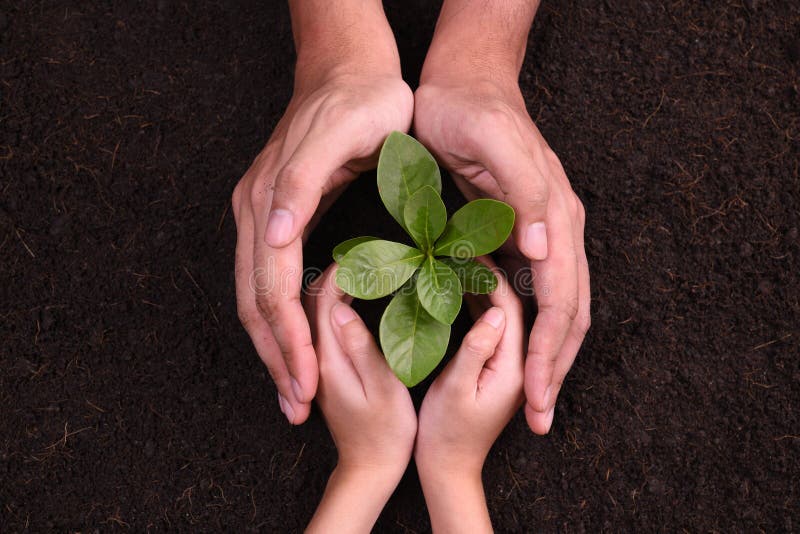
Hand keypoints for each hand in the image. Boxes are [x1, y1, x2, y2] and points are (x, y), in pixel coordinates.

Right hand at [232, 0, 412, 422]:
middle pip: (255, 302)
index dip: (288, 341)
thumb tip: (270, 237)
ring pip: (256, 296)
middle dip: (278, 358)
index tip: (306, 384)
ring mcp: (261, 213)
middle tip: (298, 407)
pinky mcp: (276, 213)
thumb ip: (299, 184)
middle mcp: (256, 212)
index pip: (271, 289)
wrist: (349, 64)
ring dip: (275, 347)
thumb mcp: (342, 134)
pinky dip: (280, 318)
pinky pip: (269, 278)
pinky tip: (294, 343)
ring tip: (294, 390)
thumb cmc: (361, 100)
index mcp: (270, 200)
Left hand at [303, 265, 416, 532]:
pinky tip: (353, 297)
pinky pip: (323, 326)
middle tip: (365, 250)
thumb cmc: (386, 432)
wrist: (368, 469)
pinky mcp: (327, 369)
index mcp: (327, 358)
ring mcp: (318, 363)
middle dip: (335, 271)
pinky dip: (336, 305)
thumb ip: (360, 346)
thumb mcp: (382, 388)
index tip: (365, 250)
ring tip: (361, 265)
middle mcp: (314, 357)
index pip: (321, 300)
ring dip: (334, 286)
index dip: (341, 270)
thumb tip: (340, 305)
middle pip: (312, 301)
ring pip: (316, 312)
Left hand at [414, 0, 589, 434]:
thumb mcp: (495, 145)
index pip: (560, 300)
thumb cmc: (471, 112)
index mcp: (555, 216)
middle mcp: (557, 230)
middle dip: (555, 368)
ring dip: (549, 356)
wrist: (464, 81)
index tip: (536, 394)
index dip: (549, 351)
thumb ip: (526, 195)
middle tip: (538, 417)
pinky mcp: (519, 231)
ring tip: (536, 398)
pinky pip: (533, 291)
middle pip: (569, 314)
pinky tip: (517, 350)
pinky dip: (530, 328)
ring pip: (558, 308)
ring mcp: (542, 232)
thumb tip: (545, 248)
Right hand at [415, 262, 523, 532]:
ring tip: (464, 259)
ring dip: (487, 288)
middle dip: (494, 276)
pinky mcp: (495, 367)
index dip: (494, 278)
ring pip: (505, 315)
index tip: (472, 252)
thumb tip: (495, 311)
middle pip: (515, 308)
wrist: (449, 467)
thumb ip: (477, 349)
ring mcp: (509, 365)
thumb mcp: (455, 389)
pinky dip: (479, 305)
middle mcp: (519, 363)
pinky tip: (462, 288)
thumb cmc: (446, 433)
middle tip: (470, 248)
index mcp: (514, 368)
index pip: (513, 311)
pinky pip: (493, 327)